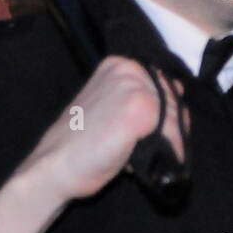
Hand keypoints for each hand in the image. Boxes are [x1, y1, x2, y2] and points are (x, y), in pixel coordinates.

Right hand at [0, 57, 186, 232]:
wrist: (54, 167)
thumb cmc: (80, 143)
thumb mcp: (109, 107)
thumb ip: (139, 97)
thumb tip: (178, 98)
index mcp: (119, 65)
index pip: (165, 87)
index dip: (165, 115)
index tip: (155, 135)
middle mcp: (129, 70)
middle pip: (174, 103)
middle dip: (166, 131)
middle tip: (142, 150)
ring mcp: (135, 87)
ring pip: (175, 120)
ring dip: (166, 144)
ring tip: (136, 157)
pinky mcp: (141, 109)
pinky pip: (173, 135)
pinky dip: (168, 153)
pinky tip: (141, 164)